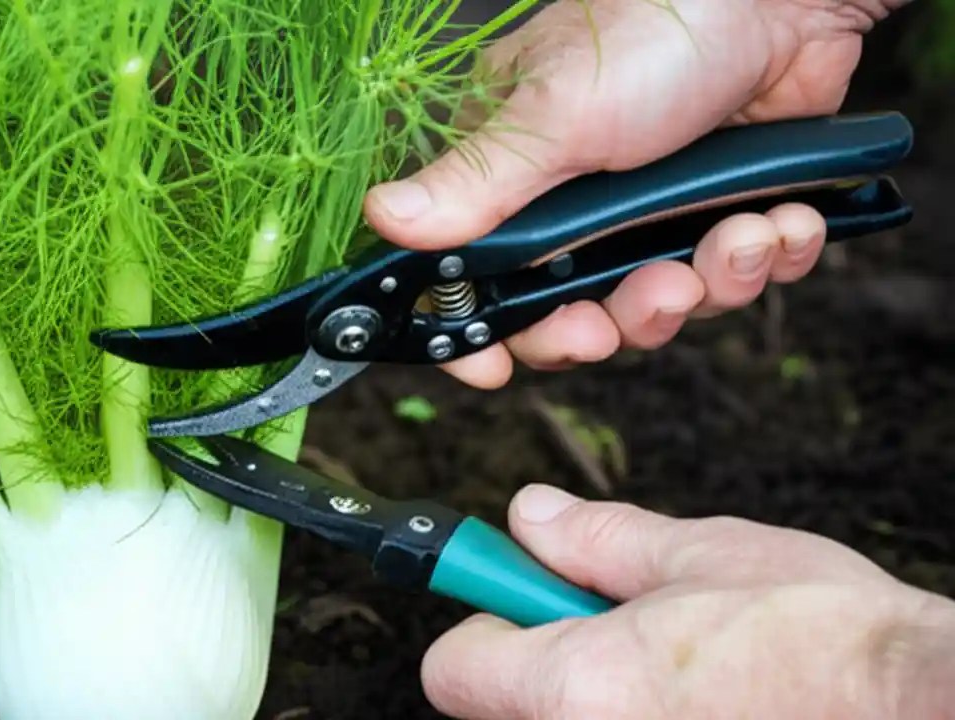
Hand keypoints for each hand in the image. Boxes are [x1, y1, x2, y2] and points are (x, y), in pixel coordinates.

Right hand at [363, 0, 907, 387]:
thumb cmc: (660, 26)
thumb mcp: (555, 114)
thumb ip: (475, 184)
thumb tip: (382, 221)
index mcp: (512, 175)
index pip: (473, 278)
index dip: (480, 332)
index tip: (498, 365)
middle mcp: (573, 203)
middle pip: (571, 312)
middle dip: (625, 315)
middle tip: (661, 292)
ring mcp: (647, 211)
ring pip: (659, 302)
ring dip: (713, 283)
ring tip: (744, 233)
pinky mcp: (715, 210)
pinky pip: (734, 276)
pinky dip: (767, 259)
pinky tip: (784, 219)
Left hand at [421, 485, 954, 718]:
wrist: (920, 707)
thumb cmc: (827, 640)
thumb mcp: (702, 554)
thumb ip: (596, 539)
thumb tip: (531, 518)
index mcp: (577, 687)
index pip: (454, 667)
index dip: (486, 615)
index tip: (520, 586)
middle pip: (502, 705)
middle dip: (542, 655)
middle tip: (616, 622)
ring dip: (596, 690)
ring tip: (677, 664)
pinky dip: (637, 716)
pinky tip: (703, 698)